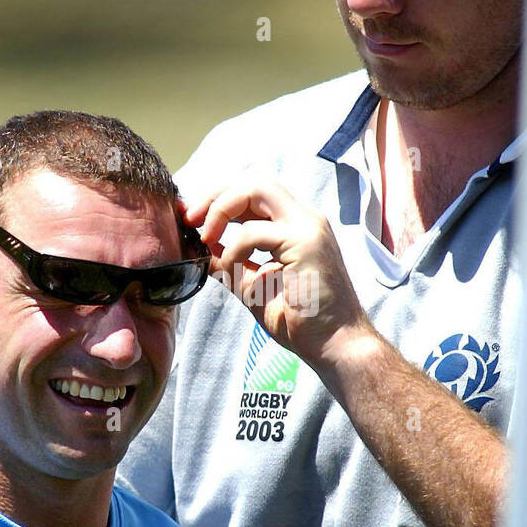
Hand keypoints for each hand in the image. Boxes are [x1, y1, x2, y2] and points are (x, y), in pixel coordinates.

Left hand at [183, 179, 370, 371]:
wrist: (336, 346)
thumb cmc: (302, 322)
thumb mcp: (254, 287)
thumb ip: (230, 265)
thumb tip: (200, 249)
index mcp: (296, 226)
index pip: (255, 193)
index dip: (220, 199)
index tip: (193, 220)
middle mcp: (305, 219)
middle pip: (254, 180)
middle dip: (216, 195)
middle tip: (190, 219)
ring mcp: (308, 228)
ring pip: (257, 188)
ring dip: (221, 209)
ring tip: (204, 236)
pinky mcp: (305, 244)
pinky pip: (254, 231)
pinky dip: (234, 247)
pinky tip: (231, 268)